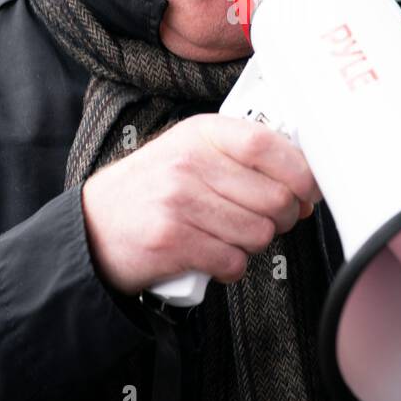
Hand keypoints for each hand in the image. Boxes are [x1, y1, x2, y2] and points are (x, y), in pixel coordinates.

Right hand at [80, 114, 320, 296]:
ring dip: (253, 245)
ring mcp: (179, 202)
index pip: (267, 145)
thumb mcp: (189, 154)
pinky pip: (233, 261)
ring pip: (260, 233)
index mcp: (201, 134)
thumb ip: (240, 159)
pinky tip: (212, 256)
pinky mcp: (173, 241)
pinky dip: (230, 267)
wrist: (92, 228)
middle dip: (282, 219)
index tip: (308, 189)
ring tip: (228, 237)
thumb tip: (303, 184)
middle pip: (275, 197)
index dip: (300, 172)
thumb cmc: (149, 192)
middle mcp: (190, 163)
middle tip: (263, 221)